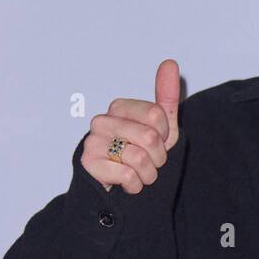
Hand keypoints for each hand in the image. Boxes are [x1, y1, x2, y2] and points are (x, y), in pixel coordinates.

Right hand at [80, 58, 181, 194]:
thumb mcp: (162, 130)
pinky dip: (135, 186)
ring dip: (147, 174)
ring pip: (138, 157)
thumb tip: (170, 63)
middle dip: (157, 158)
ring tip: (138, 174)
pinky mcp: (88, 164)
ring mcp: (92, 142)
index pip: (156, 114)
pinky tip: (126, 184)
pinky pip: (126, 175)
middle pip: (149, 136)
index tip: (156, 143)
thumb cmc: (142, 158)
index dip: (164, 136)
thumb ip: (166, 98)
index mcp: (119, 107)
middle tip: (149, 163)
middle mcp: (102, 121)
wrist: (121, 195)